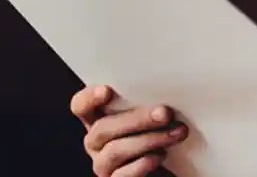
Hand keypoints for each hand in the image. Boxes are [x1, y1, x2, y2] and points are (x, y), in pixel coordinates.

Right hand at [70, 84, 187, 176]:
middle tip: (165, 113)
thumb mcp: (154, 115)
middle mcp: (96, 143)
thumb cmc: (162, 133)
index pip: (81, 106)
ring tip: (176, 132)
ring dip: (149, 140)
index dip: (89, 98)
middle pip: (102, 128)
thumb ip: (148, 103)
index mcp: (99, 119)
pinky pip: (123, 175)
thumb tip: (164, 89)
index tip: (107, 90)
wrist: (172, 168)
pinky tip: (160, 156)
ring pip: (115, 150)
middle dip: (136, 119)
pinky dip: (143, 164)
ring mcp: (104, 165)